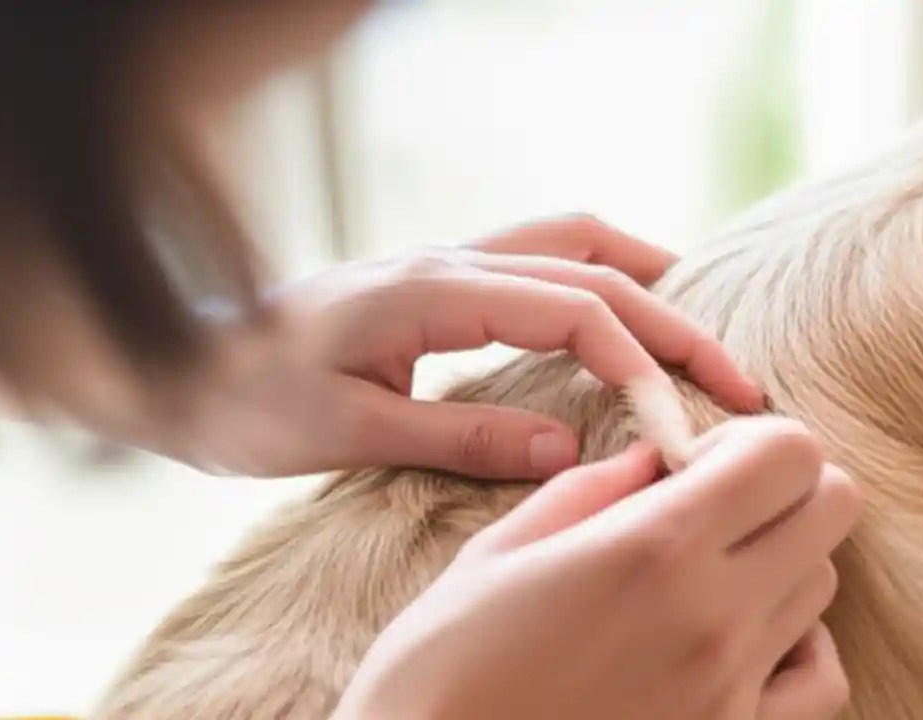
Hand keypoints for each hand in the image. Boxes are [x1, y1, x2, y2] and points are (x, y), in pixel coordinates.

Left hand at [172, 215, 762, 476]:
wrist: (183, 366)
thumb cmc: (250, 403)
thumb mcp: (349, 433)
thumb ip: (461, 435)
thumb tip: (567, 442)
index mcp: (434, 291)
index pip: (575, 311)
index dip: (642, 366)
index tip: (683, 428)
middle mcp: (451, 260)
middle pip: (595, 266)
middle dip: (675, 319)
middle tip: (739, 376)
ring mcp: (449, 261)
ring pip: (576, 240)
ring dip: (649, 278)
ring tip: (704, 329)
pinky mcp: (445, 279)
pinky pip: (546, 255)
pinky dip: (604, 275)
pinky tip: (627, 313)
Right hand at [331, 417, 861, 719]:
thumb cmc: (442, 670)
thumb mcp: (499, 553)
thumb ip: (591, 490)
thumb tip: (653, 457)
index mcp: (654, 548)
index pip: (790, 453)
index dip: (752, 438)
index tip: (696, 460)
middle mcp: (714, 616)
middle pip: (833, 505)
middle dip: (783, 485)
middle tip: (712, 504)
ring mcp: (733, 690)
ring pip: (824, 583)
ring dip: (781, 558)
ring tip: (707, 572)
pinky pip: (821, 680)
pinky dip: (801, 646)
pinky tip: (745, 639)